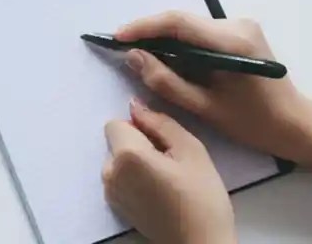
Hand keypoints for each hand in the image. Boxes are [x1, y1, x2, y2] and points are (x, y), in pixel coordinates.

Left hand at [104, 99, 235, 243]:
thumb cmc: (201, 197)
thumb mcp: (191, 150)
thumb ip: (160, 123)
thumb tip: (136, 105)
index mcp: (126, 156)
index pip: (116, 123)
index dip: (140, 127)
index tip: (162, 143)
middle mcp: (110, 172)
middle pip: (117, 142)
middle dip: (139, 145)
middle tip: (170, 163)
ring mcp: (110, 192)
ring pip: (118, 160)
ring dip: (137, 162)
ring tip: (167, 180)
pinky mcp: (115, 206)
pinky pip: (120, 178)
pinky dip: (134, 178)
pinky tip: (159, 192)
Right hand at [116, 12, 311, 160]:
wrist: (298, 124)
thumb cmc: (255, 123)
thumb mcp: (206, 108)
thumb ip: (166, 81)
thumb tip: (133, 57)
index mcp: (231, 42)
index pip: (177, 22)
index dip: (143, 27)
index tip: (116, 38)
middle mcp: (237, 25)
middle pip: (181, 21)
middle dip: (149, 33)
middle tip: (121, 48)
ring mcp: (240, 26)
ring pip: (189, 27)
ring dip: (164, 39)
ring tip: (139, 56)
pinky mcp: (240, 32)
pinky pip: (200, 32)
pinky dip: (179, 43)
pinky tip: (166, 59)